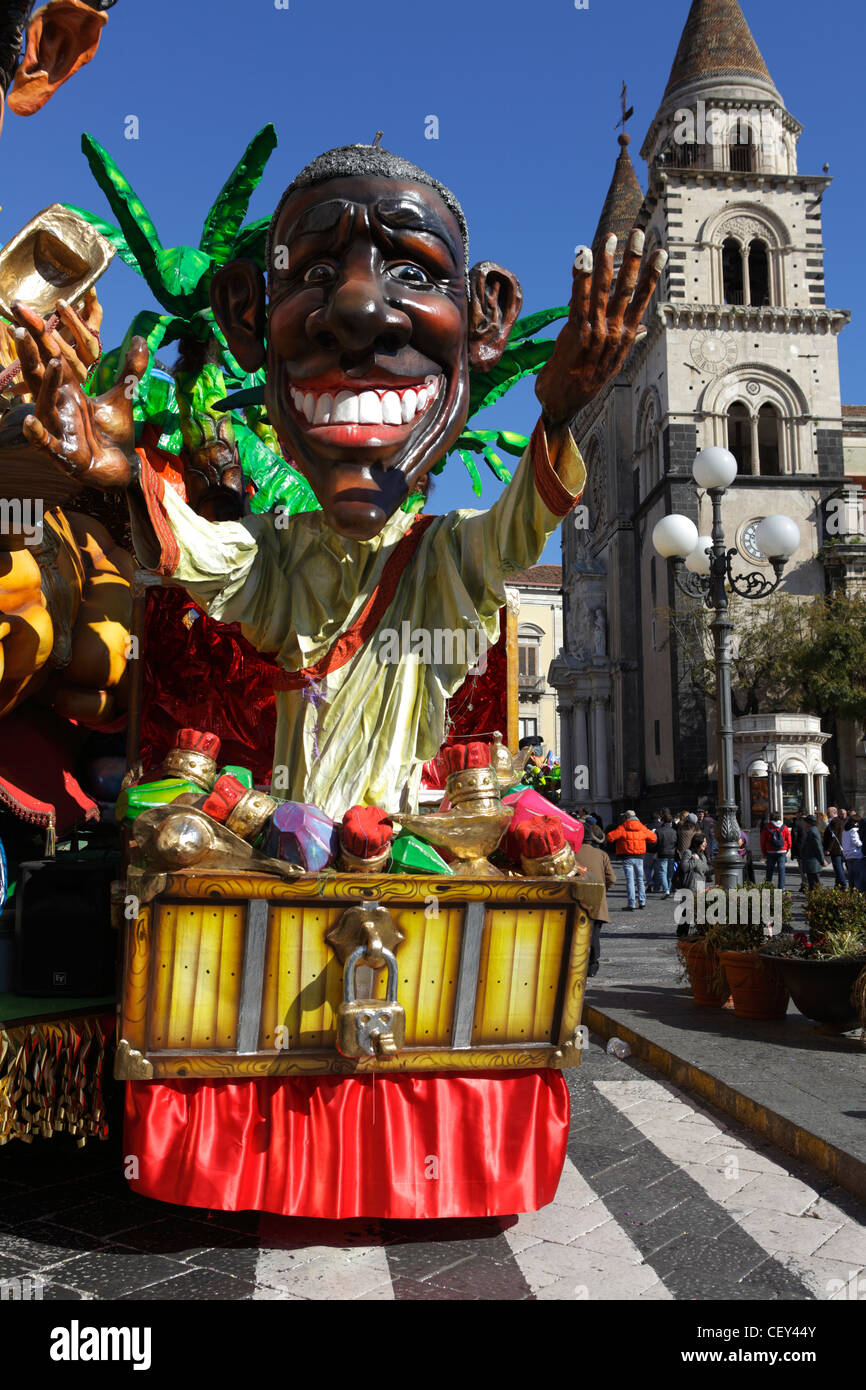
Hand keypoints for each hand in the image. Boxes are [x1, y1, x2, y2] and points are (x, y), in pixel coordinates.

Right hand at [11, 300, 146, 489]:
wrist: (120, 469)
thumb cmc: (113, 433)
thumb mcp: (123, 396)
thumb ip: (131, 368)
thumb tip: (139, 338)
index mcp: (69, 390)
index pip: (52, 357)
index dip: (41, 334)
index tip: (25, 308)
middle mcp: (59, 406)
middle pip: (40, 375)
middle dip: (30, 352)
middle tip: (18, 327)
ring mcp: (60, 429)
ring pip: (45, 404)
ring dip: (46, 384)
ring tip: (50, 363)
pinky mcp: (64, 455)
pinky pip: (47, 444)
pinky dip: (38, 435)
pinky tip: (30, 423)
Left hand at [536, 230, 667, 427]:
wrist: (563, 405)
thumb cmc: (583, 381)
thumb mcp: (610, 361)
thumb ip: (626, 341)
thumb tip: (641, 329)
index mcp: (625, 338)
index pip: (642, 300)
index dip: (652, 275)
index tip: (660, 252)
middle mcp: (614, 333)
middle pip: (626, 290)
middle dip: (632, 260)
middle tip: (637, 234)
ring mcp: (595, 334)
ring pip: (604, 291)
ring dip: (605, 262)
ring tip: (610, 239)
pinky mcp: (575, 334)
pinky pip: (578, 300)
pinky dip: (581, 277)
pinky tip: (582, 257)